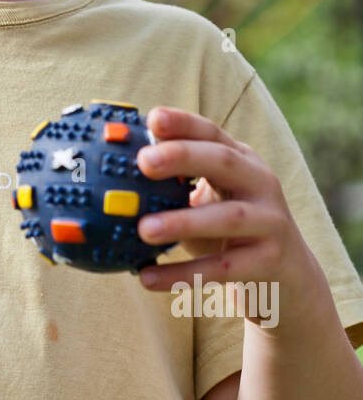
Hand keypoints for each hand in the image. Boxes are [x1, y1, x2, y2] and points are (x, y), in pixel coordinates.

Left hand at [133, 106, 316, 304]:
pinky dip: (183, 274)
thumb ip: (175, 187)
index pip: (213, 134)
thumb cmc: (231, 234)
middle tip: (143, 162)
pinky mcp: (269, 262)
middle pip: (225, 162)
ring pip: (227, 218)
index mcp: (243, 162)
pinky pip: (222, 268)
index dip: (184, 124)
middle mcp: (262, 185)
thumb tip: (110, 177)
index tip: (151, 119)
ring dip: (182, 222)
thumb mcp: (209, 202)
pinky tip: (147, 278)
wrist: (288, 280)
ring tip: (142, 230)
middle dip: (183, 157)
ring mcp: (270, 223)